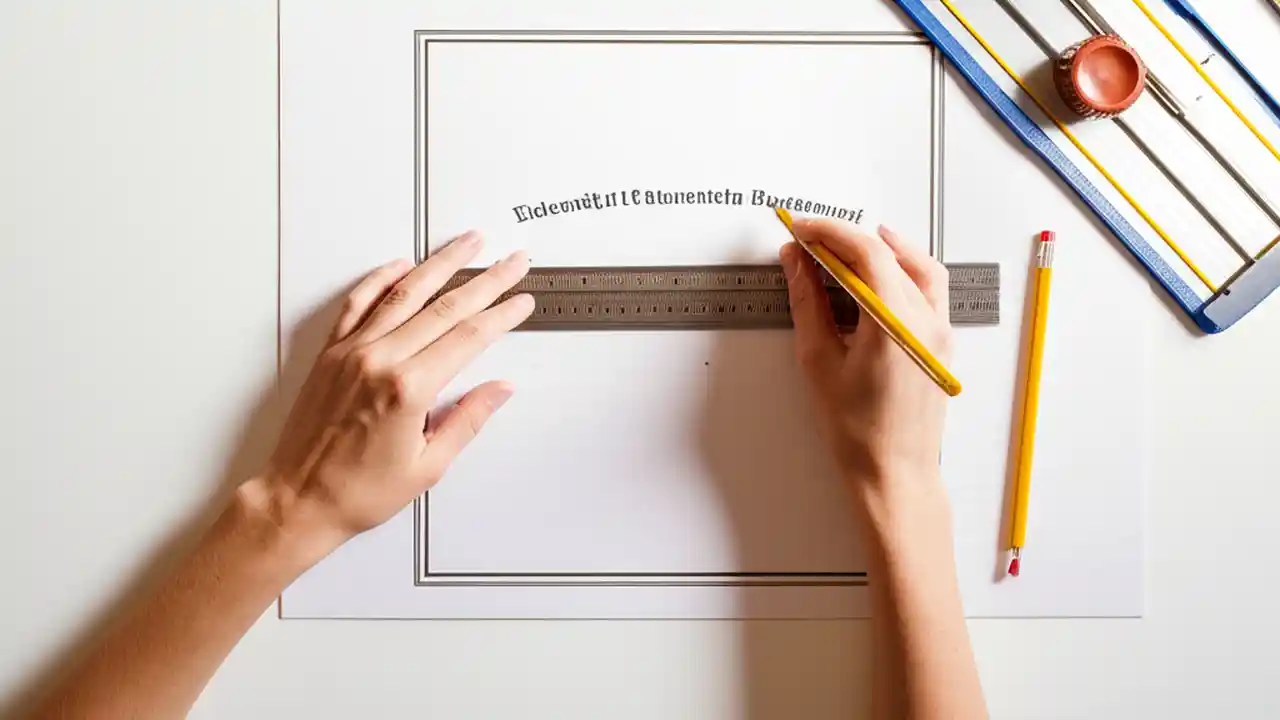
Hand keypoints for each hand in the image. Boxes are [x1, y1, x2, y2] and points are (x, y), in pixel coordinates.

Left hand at [241, 231, 533, 560]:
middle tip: (511, 260)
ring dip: (440, 264)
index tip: (521, 300)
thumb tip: (499, 390)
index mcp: (408, 390)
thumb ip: (466, 420)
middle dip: (485, 280)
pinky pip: (358, 303)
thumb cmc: (356, 492)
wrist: (297, 500)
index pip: (469, 338)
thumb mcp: (428, 467)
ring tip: (466, 242)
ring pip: (405, 293)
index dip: (501, 314)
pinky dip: (381, 278)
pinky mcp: (330, 353)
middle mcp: (379, 361)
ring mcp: (352, 351)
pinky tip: (402, 264)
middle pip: (445, 307)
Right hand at [780, 219, 951, 500]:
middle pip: (889, 255)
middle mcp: (926, 322)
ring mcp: (941, 331)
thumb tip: (796, 264)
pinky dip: (903, 272)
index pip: (865, 253)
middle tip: (811, 241)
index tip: (802, 229)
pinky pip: (929, 289)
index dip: (830, 233)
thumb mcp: (820, 362)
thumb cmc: (858, 431)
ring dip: (882, 249)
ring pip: (917, 266)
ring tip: (845, 248)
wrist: (894, 472)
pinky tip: (877, 277)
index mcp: (894, 325)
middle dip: (846, 241)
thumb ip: (808, 304)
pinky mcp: (943, 342)